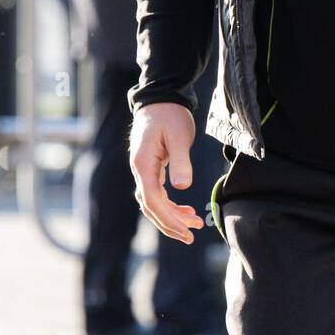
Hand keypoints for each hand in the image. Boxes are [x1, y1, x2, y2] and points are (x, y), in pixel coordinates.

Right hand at [128, 103, 205, 243]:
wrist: (161, 99)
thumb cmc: (170, 115)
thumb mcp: (179, 136)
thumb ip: (181, 161)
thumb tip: (182, 187)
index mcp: (143, 165)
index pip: (152, 200)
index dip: (168, 218)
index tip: (186, 230)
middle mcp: (139, 170)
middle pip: (151, 207)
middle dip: (170, 223)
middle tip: (192, 235)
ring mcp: (143, 170)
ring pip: (153, 202)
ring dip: (172, 216)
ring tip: (194, 223)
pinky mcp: (150, 168)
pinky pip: (157, 194)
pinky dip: (170, 205)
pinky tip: (186, 209)